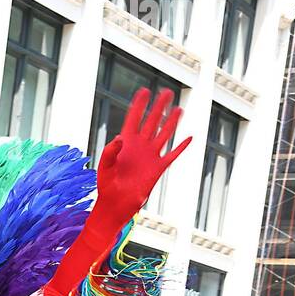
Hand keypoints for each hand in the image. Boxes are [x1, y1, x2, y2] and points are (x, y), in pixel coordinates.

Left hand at [95, 88, 191, 220]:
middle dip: (159, 107)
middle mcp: (140, 146)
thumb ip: (110, 151)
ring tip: (179, 108)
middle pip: (152, 121)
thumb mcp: (104, 167)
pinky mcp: (158, 168)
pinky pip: (172, 155)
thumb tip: (120, 138)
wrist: (116, 205)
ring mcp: (150, 156)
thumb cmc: (106, 186)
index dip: (139, 105)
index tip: (145, 91)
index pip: (133, 118)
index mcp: (125, 142)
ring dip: (171, 122)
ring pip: (164, 134)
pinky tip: (189, 138)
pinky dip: (181, 147)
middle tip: (166, 92)